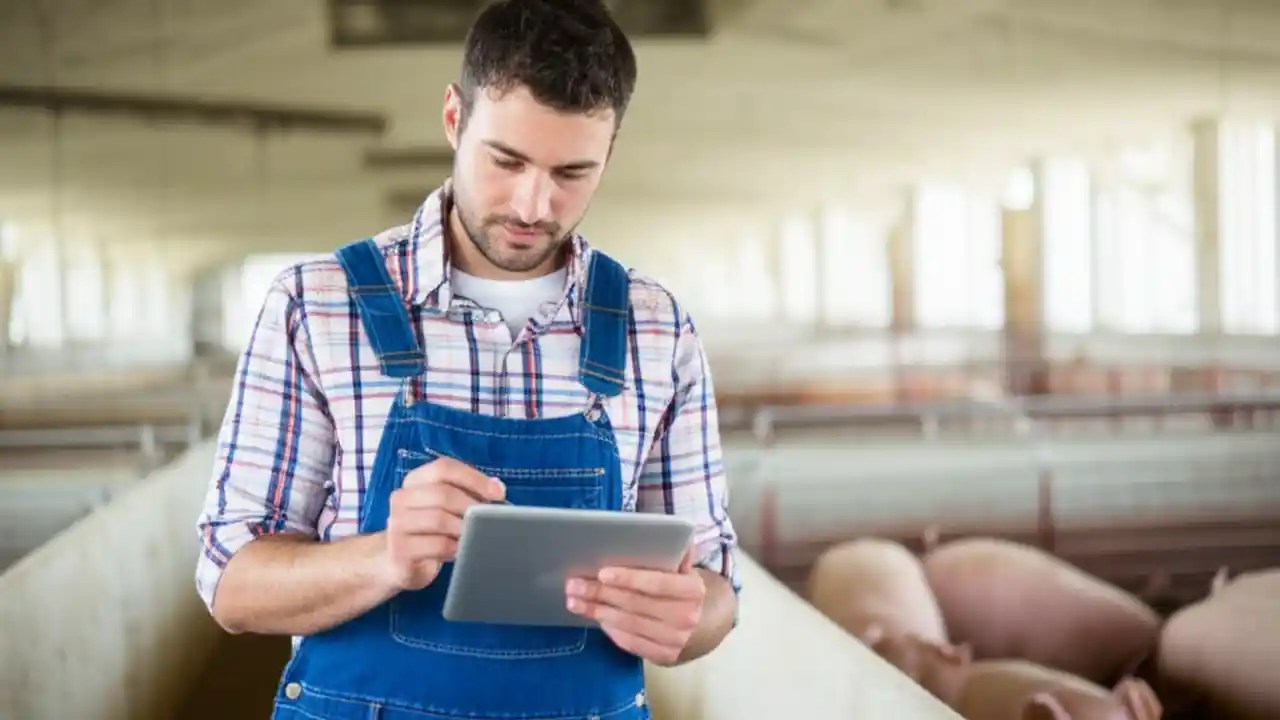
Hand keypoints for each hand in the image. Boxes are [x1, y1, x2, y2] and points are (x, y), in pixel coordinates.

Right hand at [381, 457, 504, 590]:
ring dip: (464, 528)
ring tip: (475, 535)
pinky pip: (436, 544)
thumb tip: (497, 488)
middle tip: (487, 519)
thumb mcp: (445, 508)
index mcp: (414, 480)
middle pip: (442, 493)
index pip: (444, 468)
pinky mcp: (399, 549)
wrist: (396, 562)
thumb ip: (467, 494)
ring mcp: (397, 523)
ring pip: (438, 519)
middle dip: (471, 506)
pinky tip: (460, 550)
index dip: (474, 478)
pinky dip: (455, 547)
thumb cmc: (429, 531)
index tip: (498, 493)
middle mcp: (401, 498)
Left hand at [564, 549, 705, 665]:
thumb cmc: (683, 590)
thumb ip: (675, 554)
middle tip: (574, 584)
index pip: (657, 583)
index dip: (629, 578)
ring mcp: (675, 641)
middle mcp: (686, 617)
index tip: (602, 572)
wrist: (702, 626)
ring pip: (628, 624)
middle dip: (601, 593)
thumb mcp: (685, 570)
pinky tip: (595, 617)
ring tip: (574, 601)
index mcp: (692, 591)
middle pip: (635, 604)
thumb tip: (669, 535)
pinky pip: (629, 642)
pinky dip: (609, 629)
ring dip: (597, 612)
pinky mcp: (663, 657)